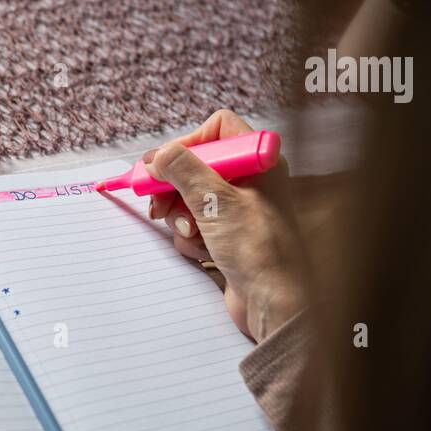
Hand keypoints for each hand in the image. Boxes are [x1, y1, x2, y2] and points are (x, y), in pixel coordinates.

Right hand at [144, 110, 306, 341]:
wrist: (274, 301)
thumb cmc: (257, 248)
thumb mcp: (214, 200)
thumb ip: (181, 169)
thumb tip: (156, 155)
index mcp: (258, 161)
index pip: (218, 129)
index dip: (188, 143)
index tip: (164, 165)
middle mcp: (251, 180)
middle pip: (196, 164)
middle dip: (174, 187)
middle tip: (157, 204)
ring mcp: (239, 208)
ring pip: (190, 196)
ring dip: (181, 216)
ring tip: (191, 233)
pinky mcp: (228, 234)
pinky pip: (195, 223)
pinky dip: (191, 236)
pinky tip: (202, 250)